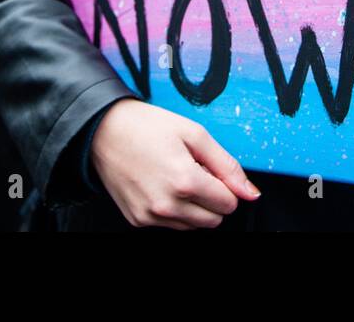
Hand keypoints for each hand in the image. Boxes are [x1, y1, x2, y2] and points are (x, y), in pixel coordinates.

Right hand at [90, 100, 260, 228]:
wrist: (102, 130)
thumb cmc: (146, 127)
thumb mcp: (194, 134)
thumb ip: (227, 165)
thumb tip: (251, 193)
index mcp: (185, 181)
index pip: (229, 204)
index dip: (224, 185)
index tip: (209, 168)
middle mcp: (167, 205)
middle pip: (214, 220)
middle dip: (212, 198)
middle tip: (193, 171)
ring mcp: (150, 216)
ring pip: (194, 226)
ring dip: (193, 206)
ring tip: (175, 176)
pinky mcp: (137, 220)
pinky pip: (170, 225)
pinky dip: (173, 210)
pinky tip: (160, 185)